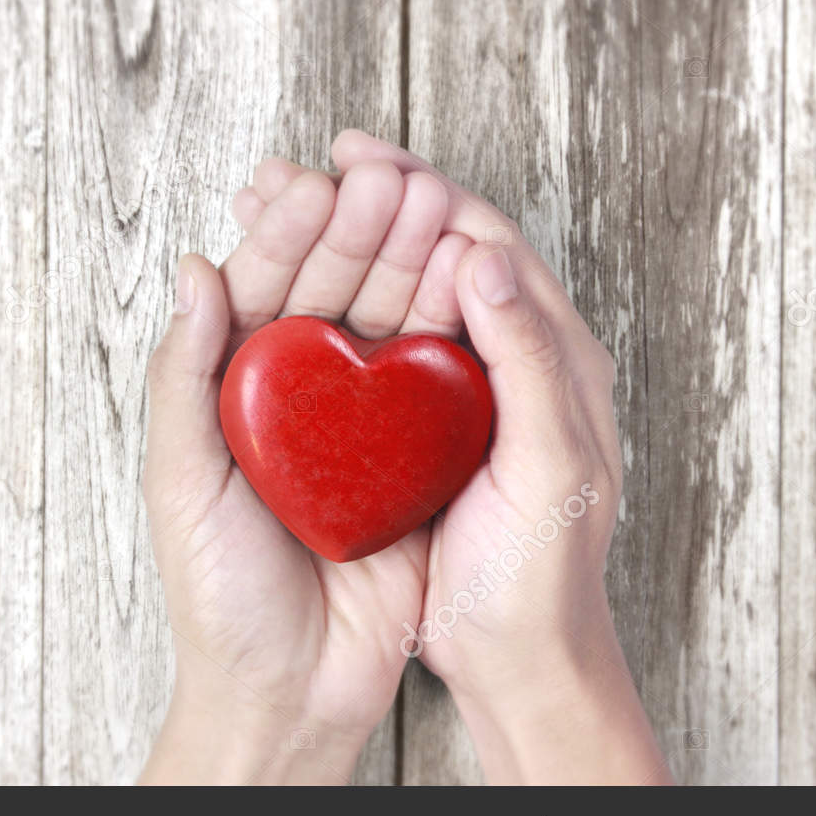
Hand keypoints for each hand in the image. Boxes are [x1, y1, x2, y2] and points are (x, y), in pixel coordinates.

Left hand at [140, 158, 463, 783]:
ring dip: (412, 262)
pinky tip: (470, 278)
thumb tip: (193, 267)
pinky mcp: (419, 459)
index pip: (263, 290)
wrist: (292, 690)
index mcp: (236, 390)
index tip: (319, 183)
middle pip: (332, 292)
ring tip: (436, 204)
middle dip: (360, 232)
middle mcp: (301, 396)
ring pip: (389, 323)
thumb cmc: (218, 594)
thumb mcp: (179, 483)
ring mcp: (363, 424)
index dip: (290, 235)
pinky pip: (436, 384)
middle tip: (389, 177)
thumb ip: (179, 378)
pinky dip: (452, 330)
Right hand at [327, 130, 667, 783]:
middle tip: (290, 168)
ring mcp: (443, 394)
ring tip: (264, 208)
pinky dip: (317, 307)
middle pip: (424, 251)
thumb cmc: (541, 578)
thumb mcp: (551, 470)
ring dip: (327, 246)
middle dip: (355, 202)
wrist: (514, 662)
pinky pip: (359, 348)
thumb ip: (529, 360)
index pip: (480, 239)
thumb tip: (484, 255)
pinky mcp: (403, 430)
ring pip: (385, 293)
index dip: (418, 186)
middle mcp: (494, 360)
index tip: (356, 152)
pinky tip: (273, 297)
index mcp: (549, 356)